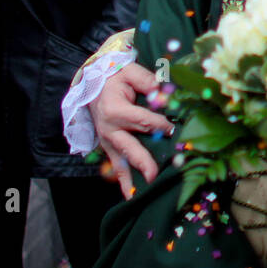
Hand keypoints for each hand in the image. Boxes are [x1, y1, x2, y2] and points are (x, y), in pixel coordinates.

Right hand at [89, 63, 173, 198]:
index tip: (173, 128)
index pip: (141, 120)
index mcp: (115, 109)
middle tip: (154, 175)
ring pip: (120, 161)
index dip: (158, 125)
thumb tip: (162, 92)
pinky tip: (129, 196)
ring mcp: (107, 140)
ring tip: (139, 195)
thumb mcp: (129, 71)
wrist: (93, 83)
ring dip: (130, 178)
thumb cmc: (115, 77)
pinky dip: (122, 181)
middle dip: (142, 161)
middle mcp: (109, 128)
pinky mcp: (108, 146)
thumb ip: (146, 80)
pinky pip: (115, 165)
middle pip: (129, 147)